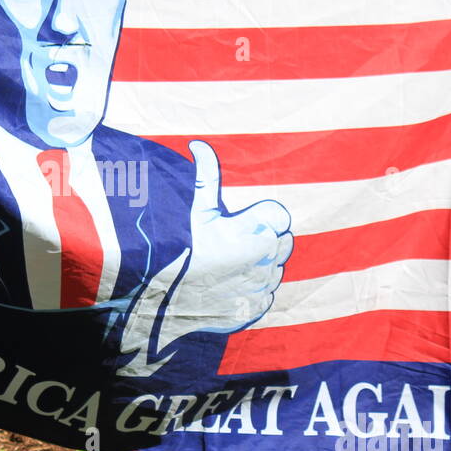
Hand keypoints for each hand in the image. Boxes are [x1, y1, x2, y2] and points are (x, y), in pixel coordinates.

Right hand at [170, 140, 292, 334]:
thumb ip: (206, 176)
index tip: (241, 224)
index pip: (280, 217)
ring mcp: (264, 285)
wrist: (167, 300)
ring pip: (276, 267)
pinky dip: (254, 289)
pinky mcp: (259, 306)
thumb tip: (199, 144)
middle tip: (234, 243)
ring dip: (261, 265)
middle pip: (283, 241)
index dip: (262, 218)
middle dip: (264, 240)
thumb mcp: (196, 211)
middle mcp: (266, 258)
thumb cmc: (183, 249)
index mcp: (256, 230)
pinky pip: (268, 292)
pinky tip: (231, 285)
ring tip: (231, 265)